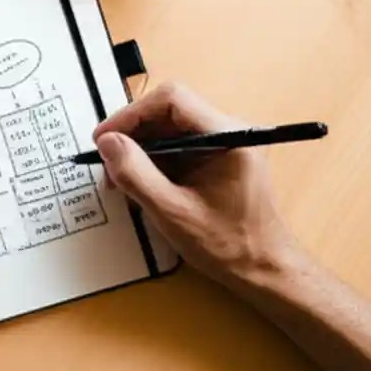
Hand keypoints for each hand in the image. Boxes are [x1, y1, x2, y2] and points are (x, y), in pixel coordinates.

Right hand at [92, 82, 299, 289]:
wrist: (265, 271)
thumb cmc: (229, 246)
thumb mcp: (173, 212)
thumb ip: (136, 174)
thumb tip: (107, 142)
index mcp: (227, 136)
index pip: (172, 100)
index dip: (131, 114)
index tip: (105, 139)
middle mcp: (228, 132)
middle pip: (168, 112)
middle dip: (133, 135)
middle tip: (109, 166)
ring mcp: (224, 145)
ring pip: (169, 130)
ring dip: (141, 151)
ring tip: (122, 182)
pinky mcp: (218, 159)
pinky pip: (178, 147)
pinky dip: (154, 163)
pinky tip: (142, 187)